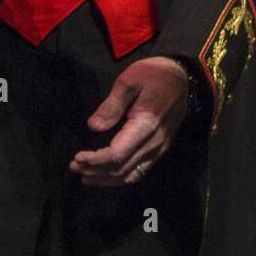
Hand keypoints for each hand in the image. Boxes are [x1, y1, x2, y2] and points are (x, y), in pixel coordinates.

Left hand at [68, 57, 188, 185]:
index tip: (77, 157)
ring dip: (106, 179)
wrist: (182, 77)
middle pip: (122, 168)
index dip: (95, 160)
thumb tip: (93, 127)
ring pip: (131, 175)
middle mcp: (155, 142)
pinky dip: (121, 178)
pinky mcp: (161, 149)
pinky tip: (106, 176)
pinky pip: (140, 171)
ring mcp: (159, 148)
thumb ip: (112, 105)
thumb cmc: (154, 75)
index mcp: (146, 125)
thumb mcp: (129, 81)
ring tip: (85, 176)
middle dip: (95, 171)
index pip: (117, 154)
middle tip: (74, 167)